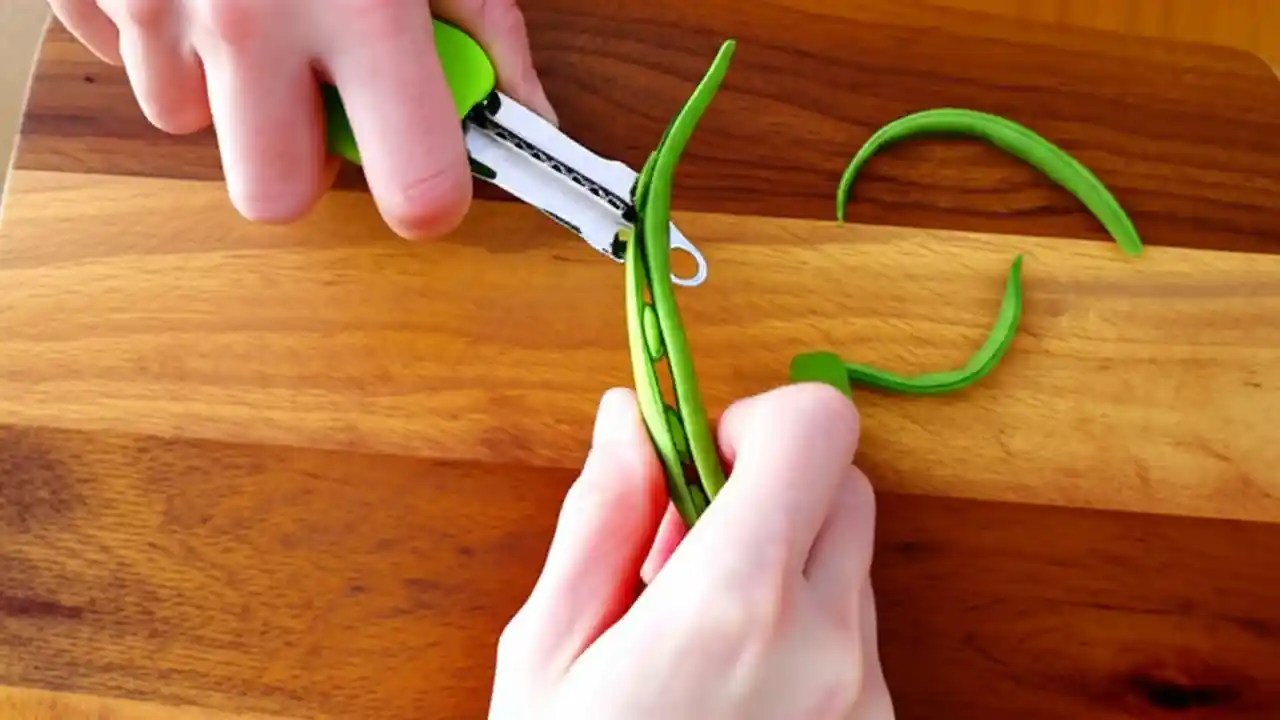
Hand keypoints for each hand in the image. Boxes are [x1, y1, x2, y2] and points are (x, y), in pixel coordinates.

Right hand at [49, 0, 555, 237]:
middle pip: (275, 195)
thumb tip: (524, 115)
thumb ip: (484, 23)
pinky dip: (158, 29)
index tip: (429, 174)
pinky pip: (119, 54)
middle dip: (299, 160)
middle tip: (316, 89)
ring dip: (223, 85)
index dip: (429, 194)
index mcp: (366, 6)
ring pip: (186, 121)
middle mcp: (251, 16)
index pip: (417, 189)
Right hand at [490, 384, 895, 718]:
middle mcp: (827, 645)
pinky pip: (856, 629)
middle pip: (845, 484)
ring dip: (785, 557)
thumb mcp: (547, 655)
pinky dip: (804, 621)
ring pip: (851, 559)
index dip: (755, 419)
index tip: (700, 457)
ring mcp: (864, 697)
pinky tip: (732, 680)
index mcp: (735, 606)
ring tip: (699, 630)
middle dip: (769, 486)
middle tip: (684, 548)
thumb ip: (600, 518)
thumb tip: (628, 417)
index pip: (816, 429)